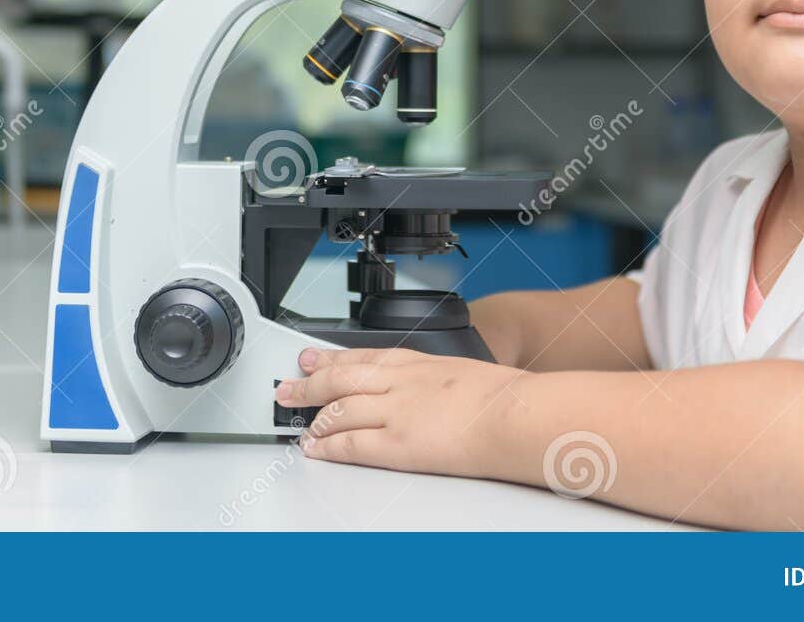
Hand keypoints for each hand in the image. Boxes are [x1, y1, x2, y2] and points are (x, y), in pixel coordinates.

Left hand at [274, 346, 527, 478]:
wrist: (515, 414)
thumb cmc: (505, 397)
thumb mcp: (467, 371)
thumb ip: (442, 381)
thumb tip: (441, 394)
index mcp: (418, 363)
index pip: (363, 357)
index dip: (332, 359)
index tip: (313, 358)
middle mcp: (400, 383)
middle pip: (342, 378)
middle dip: (310, 382)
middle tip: (288, 385)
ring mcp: (395, 412)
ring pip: (339, 409)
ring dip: (313, 417)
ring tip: (297, 423)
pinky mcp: (396, 444)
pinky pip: (350, 444)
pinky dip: (328, 445)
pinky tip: (315, 447)